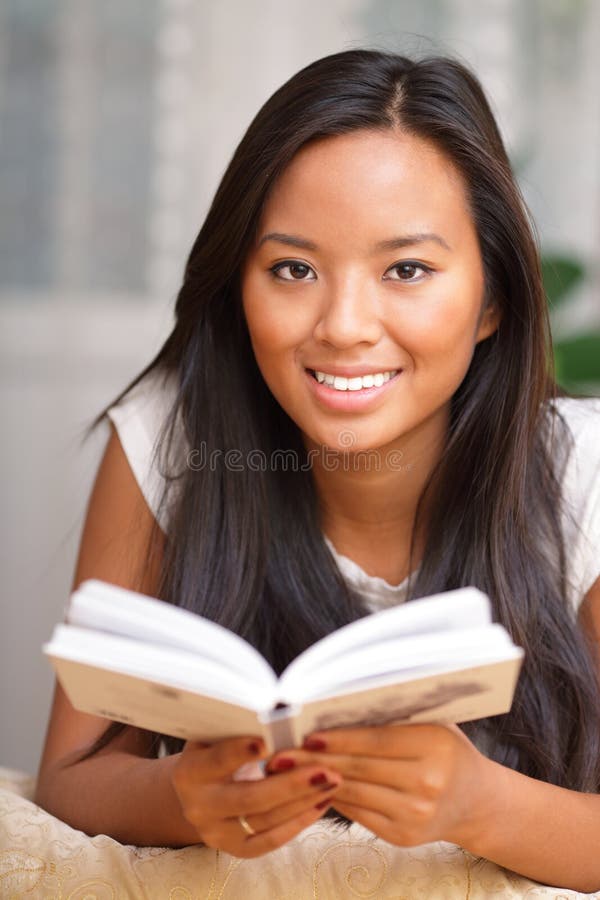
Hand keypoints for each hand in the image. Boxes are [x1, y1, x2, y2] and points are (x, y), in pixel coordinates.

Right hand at [170, 736, 341, 856]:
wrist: (198, 789)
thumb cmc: (216, 749)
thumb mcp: (218, 735)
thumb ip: (239, 728)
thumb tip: (280, 710)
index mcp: (190, 771)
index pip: (218, 760)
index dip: (241, 751)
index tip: (268, 740)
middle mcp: (199, 806)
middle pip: (249, 798)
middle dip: (290, 784)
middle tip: (324, 770)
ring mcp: (216, 832)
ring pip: (266, 820)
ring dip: (304, 800)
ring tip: (333, 780)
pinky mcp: (236, 848)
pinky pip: (271, 840)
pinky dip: (299, 821)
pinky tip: (322, 802)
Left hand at [267, 723, 495, 847]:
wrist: (475, 801)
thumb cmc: (446, 750)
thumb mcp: (430, 723)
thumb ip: (391, 717)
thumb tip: (335, 708)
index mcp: (436, 747)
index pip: (376, 741)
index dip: (339, 738)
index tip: (307, 734)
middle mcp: (428, 784)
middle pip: (359, 768)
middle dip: (314, 760)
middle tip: (280, 753)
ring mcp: (415, 815)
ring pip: (353, 792)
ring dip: (314, 781)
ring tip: (285, 770)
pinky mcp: (403, 837)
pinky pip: (358, 813)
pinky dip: (331, 798)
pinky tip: (309, 787)